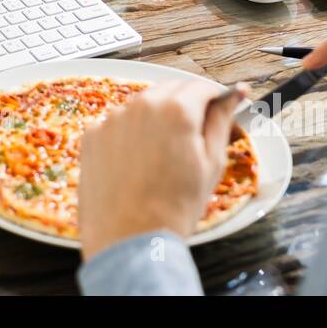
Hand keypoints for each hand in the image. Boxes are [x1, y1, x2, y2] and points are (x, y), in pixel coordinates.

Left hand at [79, 79, 247, 260]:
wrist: (128, 241)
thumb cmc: (174, 207)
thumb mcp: (211, 163)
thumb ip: (221, 121)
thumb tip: (234, 95)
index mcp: (176, 109)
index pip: (201, 87)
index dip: (215, 98)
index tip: (219, 108)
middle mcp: (141, 105)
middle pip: (171, 90)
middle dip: (186, 105)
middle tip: (194, 135)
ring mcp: (112, 119)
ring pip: (143, 105)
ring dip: (156, 118)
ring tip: (163, 156)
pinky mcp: (92, 135)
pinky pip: (118, 125)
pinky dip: (130, 135)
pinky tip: (138, 164)